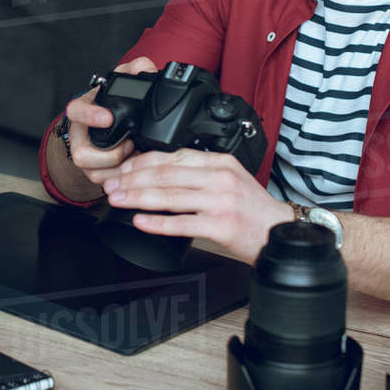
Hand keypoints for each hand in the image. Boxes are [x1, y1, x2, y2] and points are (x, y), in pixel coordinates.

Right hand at [65, 56, 156, 186]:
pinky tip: (136, 169)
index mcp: (82, 110)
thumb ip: (134, 70)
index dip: (89, 116)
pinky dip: (121, 178)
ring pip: (93, 172)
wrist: (104, 122)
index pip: (76, 111)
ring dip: (118, 169)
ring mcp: (86, 156)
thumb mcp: (122, 81)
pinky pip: (104, 182)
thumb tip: (144, 68)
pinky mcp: (95, 171)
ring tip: (137, 157)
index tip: (107, 117)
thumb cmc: (110, 101)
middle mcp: (80, 136)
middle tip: (131, 146)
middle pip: (81, 154)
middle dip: (108, 156)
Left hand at [101, 149, 292, 263]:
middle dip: (132, 180)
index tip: (122, 169)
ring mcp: (220, 201)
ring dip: (137, 198)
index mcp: (220, 162)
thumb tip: (160, 172)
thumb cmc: (252, 210)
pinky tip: (139, 221)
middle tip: (111, 185)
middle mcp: (220, 178)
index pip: (173, 156)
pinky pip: (181, 223)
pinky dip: (157, 222)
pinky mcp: (220, 225)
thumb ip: (201, 172)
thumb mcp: (230, 179)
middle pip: (166, 175)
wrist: (279, 233)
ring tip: (117, 200)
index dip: (142, 162)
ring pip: (169, 196)